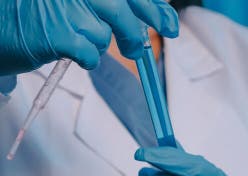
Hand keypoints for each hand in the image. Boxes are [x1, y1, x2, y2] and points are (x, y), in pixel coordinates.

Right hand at [0, 0, 177, 75]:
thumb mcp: (79, 0)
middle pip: (121, 11)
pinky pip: (89, 53)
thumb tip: (166, 19)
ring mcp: (63, 6)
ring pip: (103, 33)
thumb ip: (119, 5)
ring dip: (96, 44)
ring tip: (76, 40)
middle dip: (132, 33)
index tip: (170, 26)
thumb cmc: (39, 11)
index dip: (154, 9)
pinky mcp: (56, 33)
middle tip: (133, 49)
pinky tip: (68, 51)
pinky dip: (85, 58)